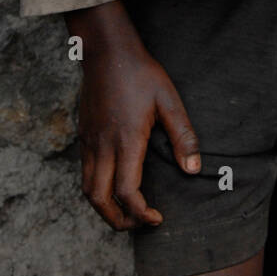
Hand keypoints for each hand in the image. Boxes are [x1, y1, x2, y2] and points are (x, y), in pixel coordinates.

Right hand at [77, 38, 200, 230]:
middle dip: (118, 221)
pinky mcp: (83, 135)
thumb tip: (193, 169)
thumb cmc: (141, 74)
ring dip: (103, 208)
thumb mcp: (169, 101)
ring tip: (125, 212)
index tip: (156, 218)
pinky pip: (84, 172)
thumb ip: (183, 136)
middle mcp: (103, 145)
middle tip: (138, 224)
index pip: (127, 192)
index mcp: (126, 140)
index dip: (141, 214)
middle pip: (99, 199)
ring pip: (86, 189)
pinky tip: (113, 184)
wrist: (107, 52)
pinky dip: (95, 189)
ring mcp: (89, 141)